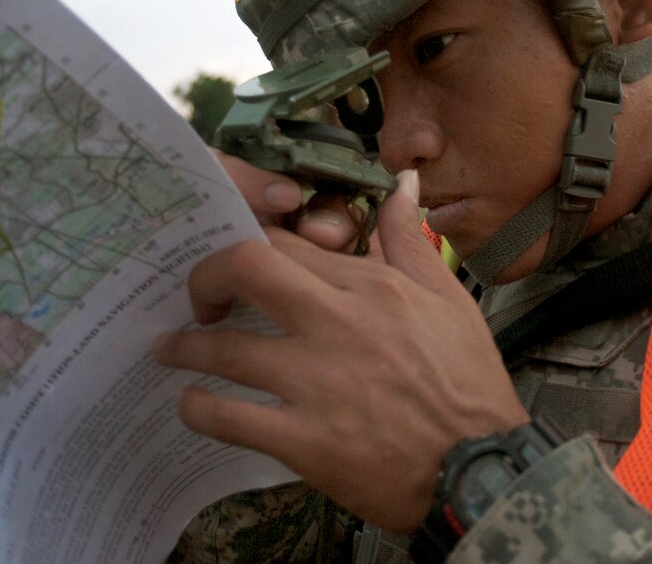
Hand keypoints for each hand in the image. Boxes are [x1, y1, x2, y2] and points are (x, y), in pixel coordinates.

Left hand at [153, 169, 529, 531]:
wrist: (481, 468)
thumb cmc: (468, 383)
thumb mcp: (449, 298)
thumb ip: (411, 239)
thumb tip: (399, 183)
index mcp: (370, 287)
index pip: (288, 241)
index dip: (249, 241)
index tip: (234, 257)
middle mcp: (336, 325)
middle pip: (245, 269)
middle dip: (205, 276)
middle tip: (195, 297)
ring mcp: (316, 383)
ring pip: (224, 347)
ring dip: (185, 345)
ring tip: (169, 349)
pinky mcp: (305, 440)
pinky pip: (229, 417)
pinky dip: (198, 409)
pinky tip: (190, 404)